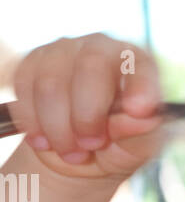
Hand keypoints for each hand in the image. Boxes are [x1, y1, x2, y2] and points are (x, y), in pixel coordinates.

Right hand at [8, 33, 166, 181]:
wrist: (80, 153)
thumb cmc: (119, 144)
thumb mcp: (138, 146)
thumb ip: (143, 132)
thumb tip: (140, 118)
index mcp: (136, 63)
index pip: (139, 65)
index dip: (140, 86)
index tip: (139, 111)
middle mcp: (100, 48)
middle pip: (90, 67)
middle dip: (88, 116)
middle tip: (92, 144)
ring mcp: (63, 51)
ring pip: (51, 85)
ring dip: (58, 129)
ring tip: (71, 152)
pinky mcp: (32, 64)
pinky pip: (25, 89)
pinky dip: (33, 123)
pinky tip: (46, 140)